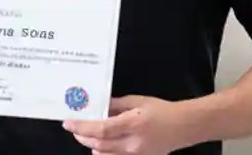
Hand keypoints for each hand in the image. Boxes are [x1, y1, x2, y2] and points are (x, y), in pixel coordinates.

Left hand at [63, 95, 193, 154]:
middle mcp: (133, 143)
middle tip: (75, 128)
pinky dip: (104, 153)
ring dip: (92, 145)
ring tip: (87, 136)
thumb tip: (97, 106)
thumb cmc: (161, 110)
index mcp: (133, 124)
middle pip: (99, 144)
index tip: (68, 123)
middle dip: (83, 136)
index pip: (101, 129)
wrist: (184, 126)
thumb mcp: (137, 101)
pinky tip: (101, 146)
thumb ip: (115, 105)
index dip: (82, 127)